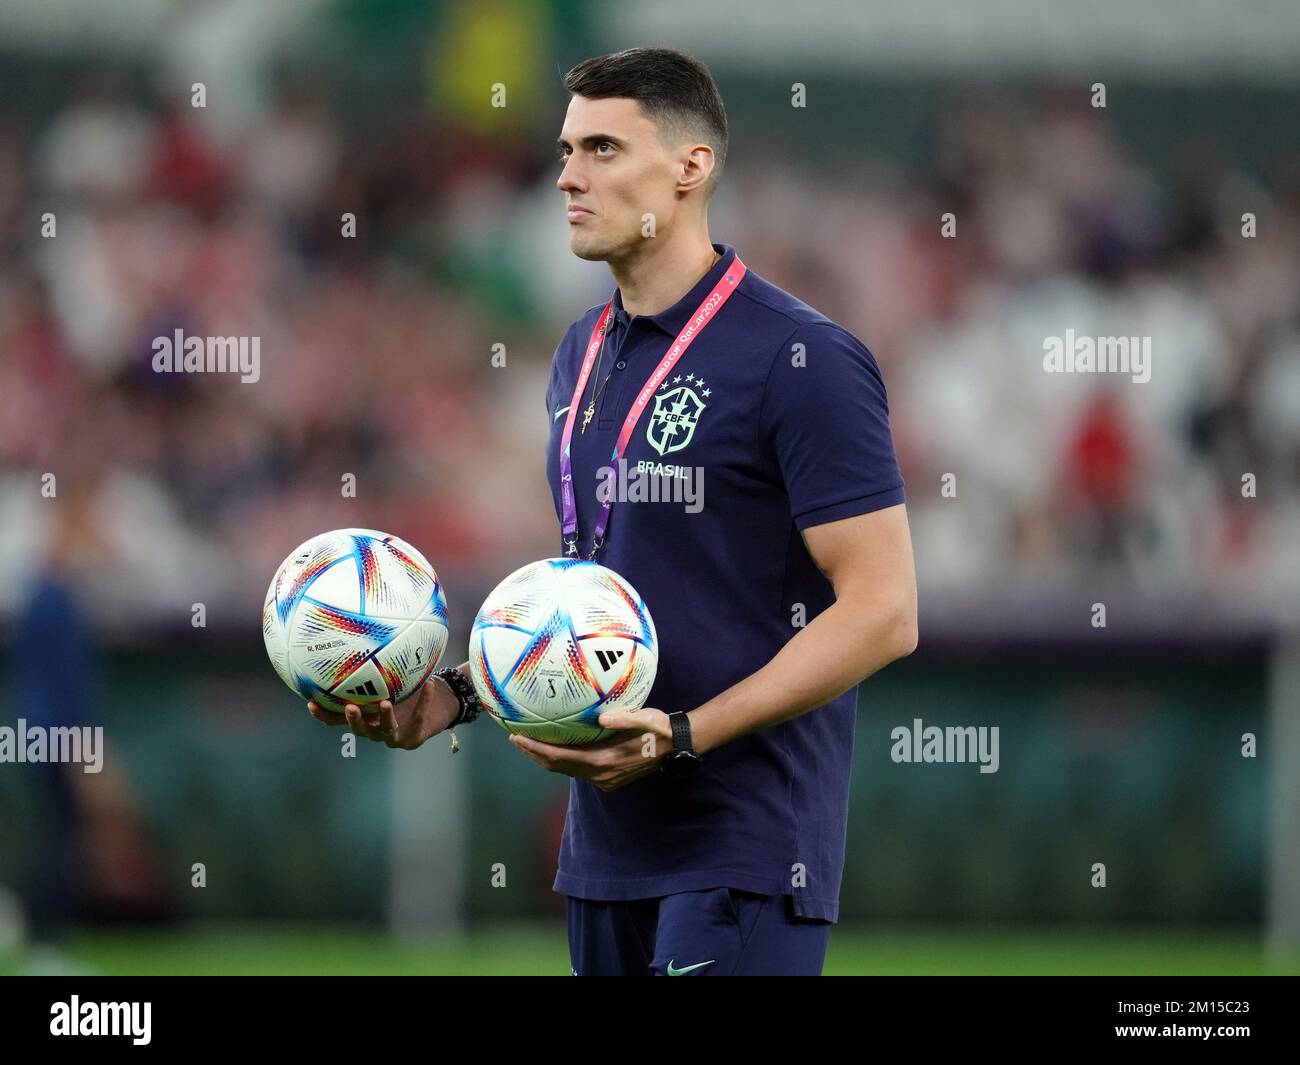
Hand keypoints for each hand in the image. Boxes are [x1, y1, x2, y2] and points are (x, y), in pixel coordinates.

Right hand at [307, 677, 458, 749]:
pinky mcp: (412, 737)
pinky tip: (429, 684)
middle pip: (359, 729)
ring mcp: (393, 736)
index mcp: (363, 717)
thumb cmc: (403, 693)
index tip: (311, 702)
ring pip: (387, 729)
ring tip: (386, 703)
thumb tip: (358, 635)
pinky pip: (419, 716)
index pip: (336, 719)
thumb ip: (372, 668)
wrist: (431, 712)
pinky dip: (424, 700)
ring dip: (386, 717)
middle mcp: (374, 729)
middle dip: (353, 719)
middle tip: (350, 707)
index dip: (322, 714)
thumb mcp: (387, 681)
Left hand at [507, 707, 672, 790]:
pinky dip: (561, 761)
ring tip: (528, 742)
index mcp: (604, 761)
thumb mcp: (645, 719)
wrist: (676, 747)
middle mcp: (600, 774)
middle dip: (534, 754)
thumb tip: (602, 718)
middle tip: (515, 737)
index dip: (536, 749)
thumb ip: (624, 719)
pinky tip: (556, 747)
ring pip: (566, 771)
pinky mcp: (608, 778)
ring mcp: (604, 779)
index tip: (518, 737)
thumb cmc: (659, 729)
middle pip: (557, 767)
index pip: (560, 758)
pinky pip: (577, 770)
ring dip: (545, 758)